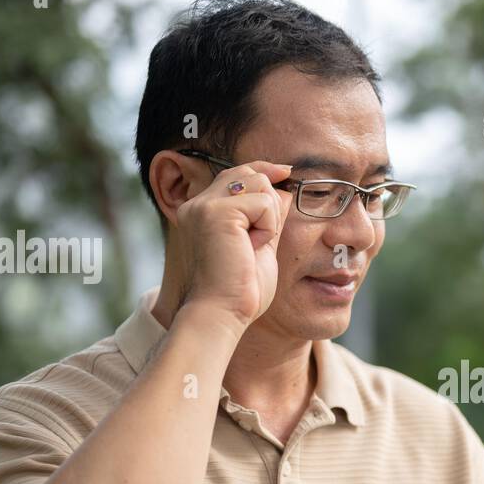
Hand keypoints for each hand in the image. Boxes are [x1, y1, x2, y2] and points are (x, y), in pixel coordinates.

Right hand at [174, 160, 293, 334]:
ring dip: (269, 217)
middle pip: (250, 172)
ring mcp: (204, 206)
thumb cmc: (239, 291)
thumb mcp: (259, 246)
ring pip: (259, 183)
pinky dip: (267, 227)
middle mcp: (197, 204)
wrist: (222, 312)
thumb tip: (284, 189)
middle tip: (263, 238)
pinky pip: (263, 203)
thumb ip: (267, 218)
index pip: (236, 174)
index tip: (286, 172)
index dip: (263, 171)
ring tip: (254, 245)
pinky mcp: (217, 212)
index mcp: (201, 212)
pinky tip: (253, 247)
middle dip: (270, 201)